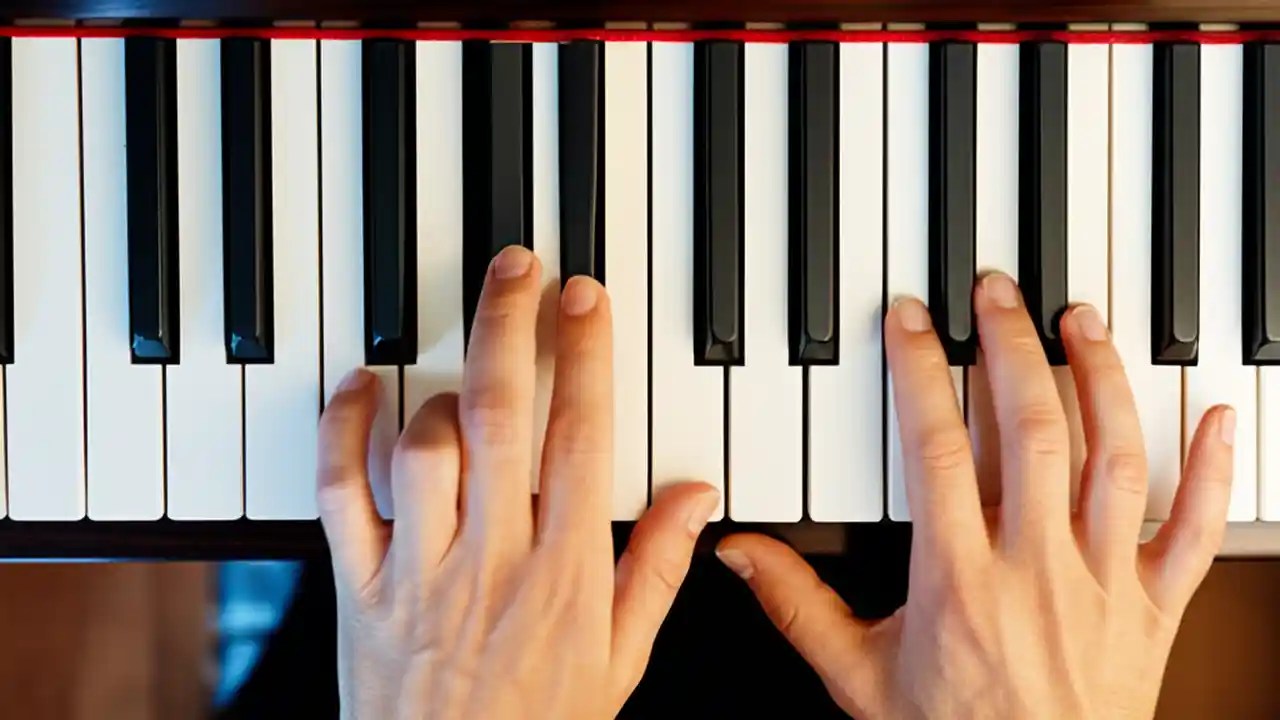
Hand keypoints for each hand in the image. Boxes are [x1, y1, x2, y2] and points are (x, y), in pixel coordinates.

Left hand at [317, 246, 719, 719]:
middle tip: (519, 267)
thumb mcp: (622, 660)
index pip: (582, 438)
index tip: (584, 298)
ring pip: (425, 445)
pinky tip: (362, 387)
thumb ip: (660, 569)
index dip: (586, 355)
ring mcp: (420, 569)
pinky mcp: (358, 584)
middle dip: (511, 323)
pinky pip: (339, 491)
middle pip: (500, 414)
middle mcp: (493, 559)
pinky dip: (342, 428)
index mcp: (565, 573)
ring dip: (445, 388)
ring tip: (469, 370)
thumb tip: (700, 496)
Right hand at [718, 272, 1232, 719]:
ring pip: (1113, 460)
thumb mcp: (856, 676)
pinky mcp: (1156, 605)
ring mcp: (1104, 582)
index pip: (940, 449)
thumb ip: (795, 607)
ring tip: (1081, 320)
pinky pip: (1196, 530)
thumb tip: (740, 556)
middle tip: (999, 290)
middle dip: (1013, 346)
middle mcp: (1037, 568)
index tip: (915, 320)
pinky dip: (1212, 470)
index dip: (924, 373)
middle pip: (1033, 432)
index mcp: (960, 579)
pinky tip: (1215, 416)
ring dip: (1101, 380)